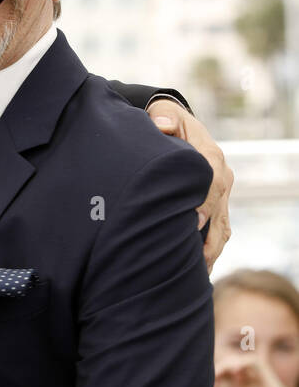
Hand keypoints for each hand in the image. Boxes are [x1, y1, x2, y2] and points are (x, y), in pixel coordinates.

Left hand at [148, 99, 232, 272]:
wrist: (174, 125)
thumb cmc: (163, 121)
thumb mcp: (162, 113)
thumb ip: (163, 117)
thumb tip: (162, 126)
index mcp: (210, 156)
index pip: (213, 181)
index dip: (205, 201)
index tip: (193, 219)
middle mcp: (221, 177)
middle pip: (221, 211)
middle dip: (209, 236)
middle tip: (195, 259)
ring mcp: (221, 195)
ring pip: (223, 227)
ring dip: (211, 250)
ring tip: (197, 274)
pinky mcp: (216, 207)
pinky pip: (219, 232)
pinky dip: (210, 250)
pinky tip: (198, 271)